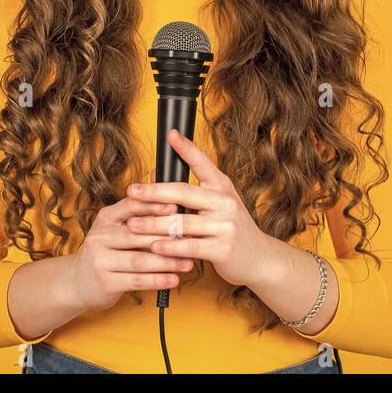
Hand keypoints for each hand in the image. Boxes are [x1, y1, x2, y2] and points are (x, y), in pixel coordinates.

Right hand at [67, 195, 195, 311]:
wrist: (79, 282)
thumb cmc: (108, 250)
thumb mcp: (116, 227)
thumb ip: (139, 211)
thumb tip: (162, 182)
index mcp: (106, 218)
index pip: (131, 206)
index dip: (154, 206)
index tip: (176, 207)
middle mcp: (100, 236)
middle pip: (137, 234)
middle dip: (166, 236)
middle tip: (190, 238)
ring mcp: (100, 260)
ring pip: (139, 259)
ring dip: (166, 262)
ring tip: (188, 262)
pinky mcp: (105, 282)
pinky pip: (136, 280)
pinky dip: (157, 281)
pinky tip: (173, 280)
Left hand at [124, 128, 274, 288]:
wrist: (260, 258)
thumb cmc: (229, 228)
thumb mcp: (214, 204)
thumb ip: (187, 191)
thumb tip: (154, 173)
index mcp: (222, 186)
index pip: (202, 163)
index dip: (186, 148)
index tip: (171, 134)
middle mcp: (225, 202)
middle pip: (183, 192)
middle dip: (153, 192)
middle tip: (131, 191)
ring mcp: (225, 225)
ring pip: (182, 222)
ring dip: (153, 224)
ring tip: (132, 225)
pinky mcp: (224, 249)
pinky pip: (190, 246)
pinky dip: (170, 247)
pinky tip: (154, 247)